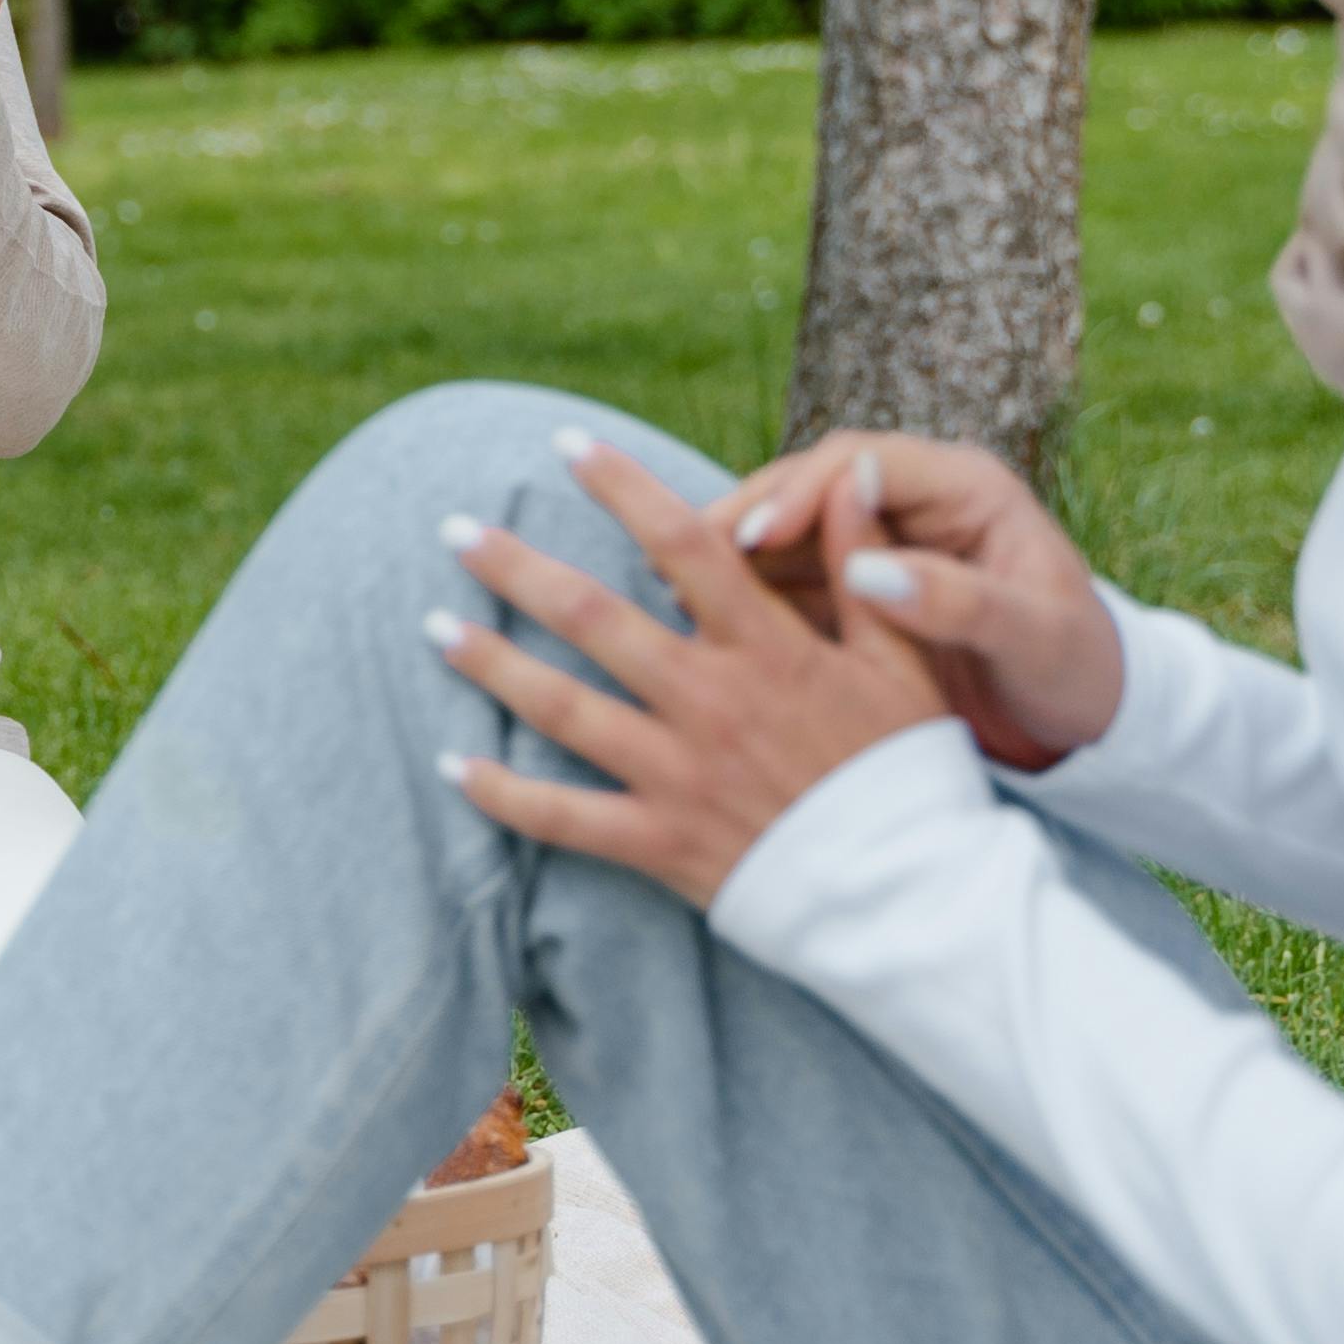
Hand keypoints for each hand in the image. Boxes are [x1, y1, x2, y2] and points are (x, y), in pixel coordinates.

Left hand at [433, 431, 951, 908]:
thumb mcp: (901, 660)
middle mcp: (709, 702)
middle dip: (515, 568)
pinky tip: (454, 768)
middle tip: (454, 530)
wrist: (911, 898)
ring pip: (561, 708)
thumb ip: (861, 565)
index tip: (566, 445)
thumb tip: (854, 469)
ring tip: (432, 627)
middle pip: (592, 617)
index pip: (683, 546)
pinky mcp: (662, 843)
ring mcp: (678, 775)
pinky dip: (503, 794)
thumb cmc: (909, 773)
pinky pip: (564, 818)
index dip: (622, 487)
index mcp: (766, 650)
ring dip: (490, 664)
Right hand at [720, 429, 1124, 771]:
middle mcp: (917, 502)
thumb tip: (869, 572)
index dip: (801, 493)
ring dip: (736, 553)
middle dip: (749, 514)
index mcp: (967, 487)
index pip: (863, 464)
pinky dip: (748, 593)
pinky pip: (793, 578)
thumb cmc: (1078, 670)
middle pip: (813, 487)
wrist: (1088, 720)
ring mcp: (885, 543)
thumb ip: (960, 601)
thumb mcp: (1035, 638)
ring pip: (793, 530)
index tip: (753, 535)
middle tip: (684, 551)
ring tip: (674, 583)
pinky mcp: (862, 589)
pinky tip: (700, 617)